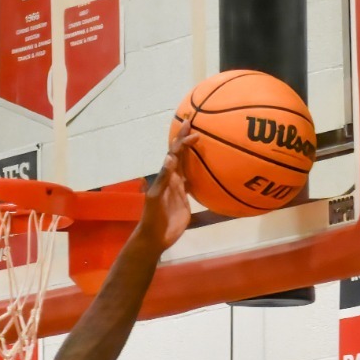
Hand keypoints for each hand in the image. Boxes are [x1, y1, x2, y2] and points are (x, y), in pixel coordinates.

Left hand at [134, 132, 198, 250]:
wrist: (156, 236)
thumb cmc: (153, 217)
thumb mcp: (156, 197)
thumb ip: (163, 179)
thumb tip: (171, 158)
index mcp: (165, 175)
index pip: (174, 153)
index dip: (182, 140)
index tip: (193, 129)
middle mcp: (173, 178)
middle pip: (180, 155)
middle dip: (185, 139)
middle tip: (195, 123)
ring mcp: (179, 188)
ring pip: (186, 166)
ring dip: (192, 153)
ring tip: (200, 140)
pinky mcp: (185, 199)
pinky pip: (193, 182)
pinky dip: (198, 173)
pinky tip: (206, 169)